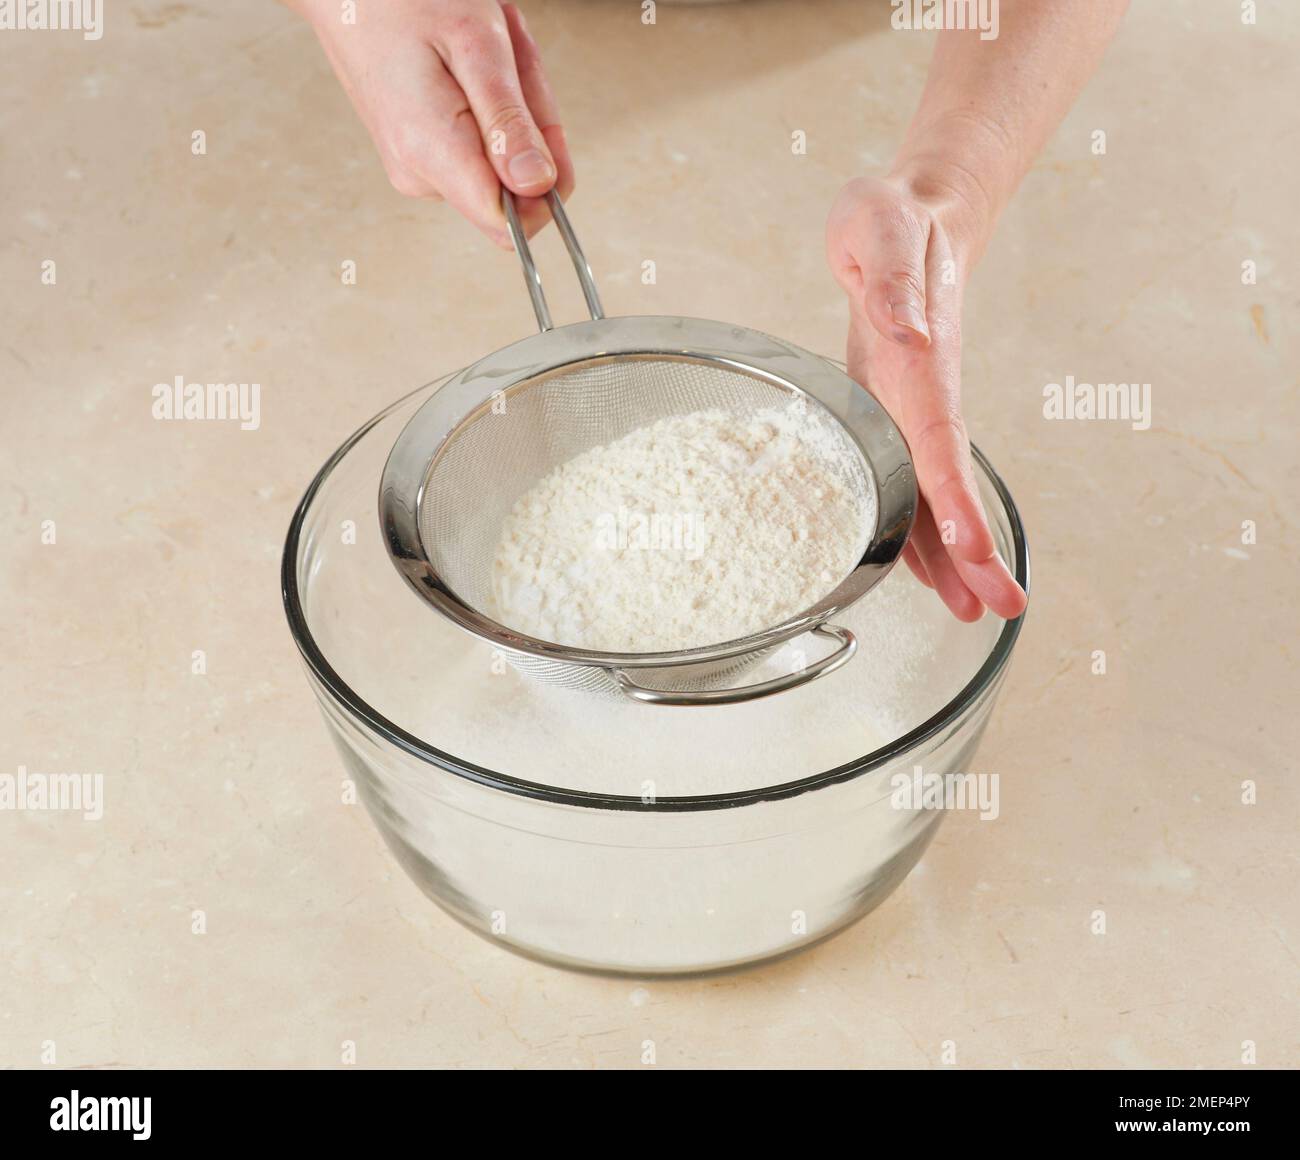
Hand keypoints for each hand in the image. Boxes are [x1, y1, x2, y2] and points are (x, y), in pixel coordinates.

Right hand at [292, 0, 572, 245]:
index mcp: (433, 155)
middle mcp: (422, 176)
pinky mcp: (422, 157)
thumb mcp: (476, 45)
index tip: (540, 124)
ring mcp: (420, 169)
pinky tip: (471, 63)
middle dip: (531, 123)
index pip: (510, 226)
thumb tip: (539, 186)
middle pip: (516, 188)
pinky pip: (482, 145)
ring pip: (504, 162)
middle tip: (507, 61)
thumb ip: (508, 123)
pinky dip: (493, 102)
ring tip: (482, 52)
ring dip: (514, 104)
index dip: (546, 186)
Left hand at [826, 176, 1026, 621]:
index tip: (972, 549)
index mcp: (920, 361)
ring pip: (932, 489)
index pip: (939, 440)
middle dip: (972, 547)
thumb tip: (910, 335)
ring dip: (950, 550)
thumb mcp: (880, 230)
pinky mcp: (890, 410)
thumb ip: (892, 282)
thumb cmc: (889, 222)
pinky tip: (921, 565)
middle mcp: (921, 394)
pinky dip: (915, 521)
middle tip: (999, 608)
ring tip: (971, 609)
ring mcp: (909, 407)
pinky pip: (908, 476)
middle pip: (948, 481)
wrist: (909, 216)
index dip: (954, 497)